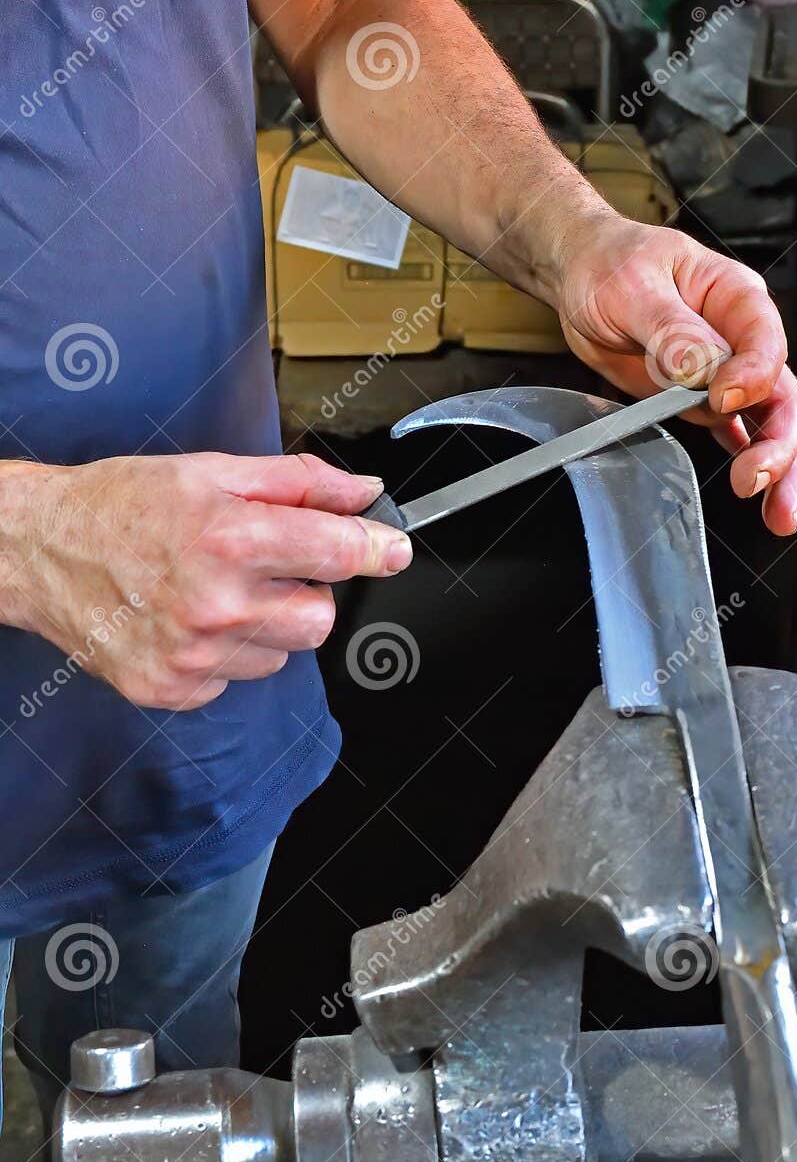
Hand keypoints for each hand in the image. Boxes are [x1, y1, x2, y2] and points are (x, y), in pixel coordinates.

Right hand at [0, 452, 411, 710]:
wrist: (39, 549)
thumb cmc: (122, 504)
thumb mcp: (213, 472)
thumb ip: (298, 483)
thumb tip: (363, 494)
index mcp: (230, 539)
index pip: (339, 554)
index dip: (376, 549)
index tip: (392, 549)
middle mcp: (215, 604)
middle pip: (320, 620)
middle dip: (308, 591)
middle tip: (266, 565)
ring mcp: (192, 655)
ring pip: (280, 654)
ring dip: (263, 624)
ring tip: (213, 590)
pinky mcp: (171, 689)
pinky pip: (235, 679)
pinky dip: (224, 653)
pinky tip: (186, 619)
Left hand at [555, 219, 796, 537]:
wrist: (583, 274)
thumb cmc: (611, 264)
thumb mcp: (634, 288)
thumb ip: (671, 330)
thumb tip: (700, 367)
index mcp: (734, 297)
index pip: (763, 342)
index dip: (751, 377)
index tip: (723, 400)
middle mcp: (739, 336)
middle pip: (779, 394)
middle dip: (780, 444)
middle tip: (759, 482)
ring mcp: (725, 371)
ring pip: (767, 422)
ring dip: (776, 469)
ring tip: (777, 514)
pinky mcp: (704, 397)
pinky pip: (740, 432)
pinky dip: (757, 463)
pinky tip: (773, 499)